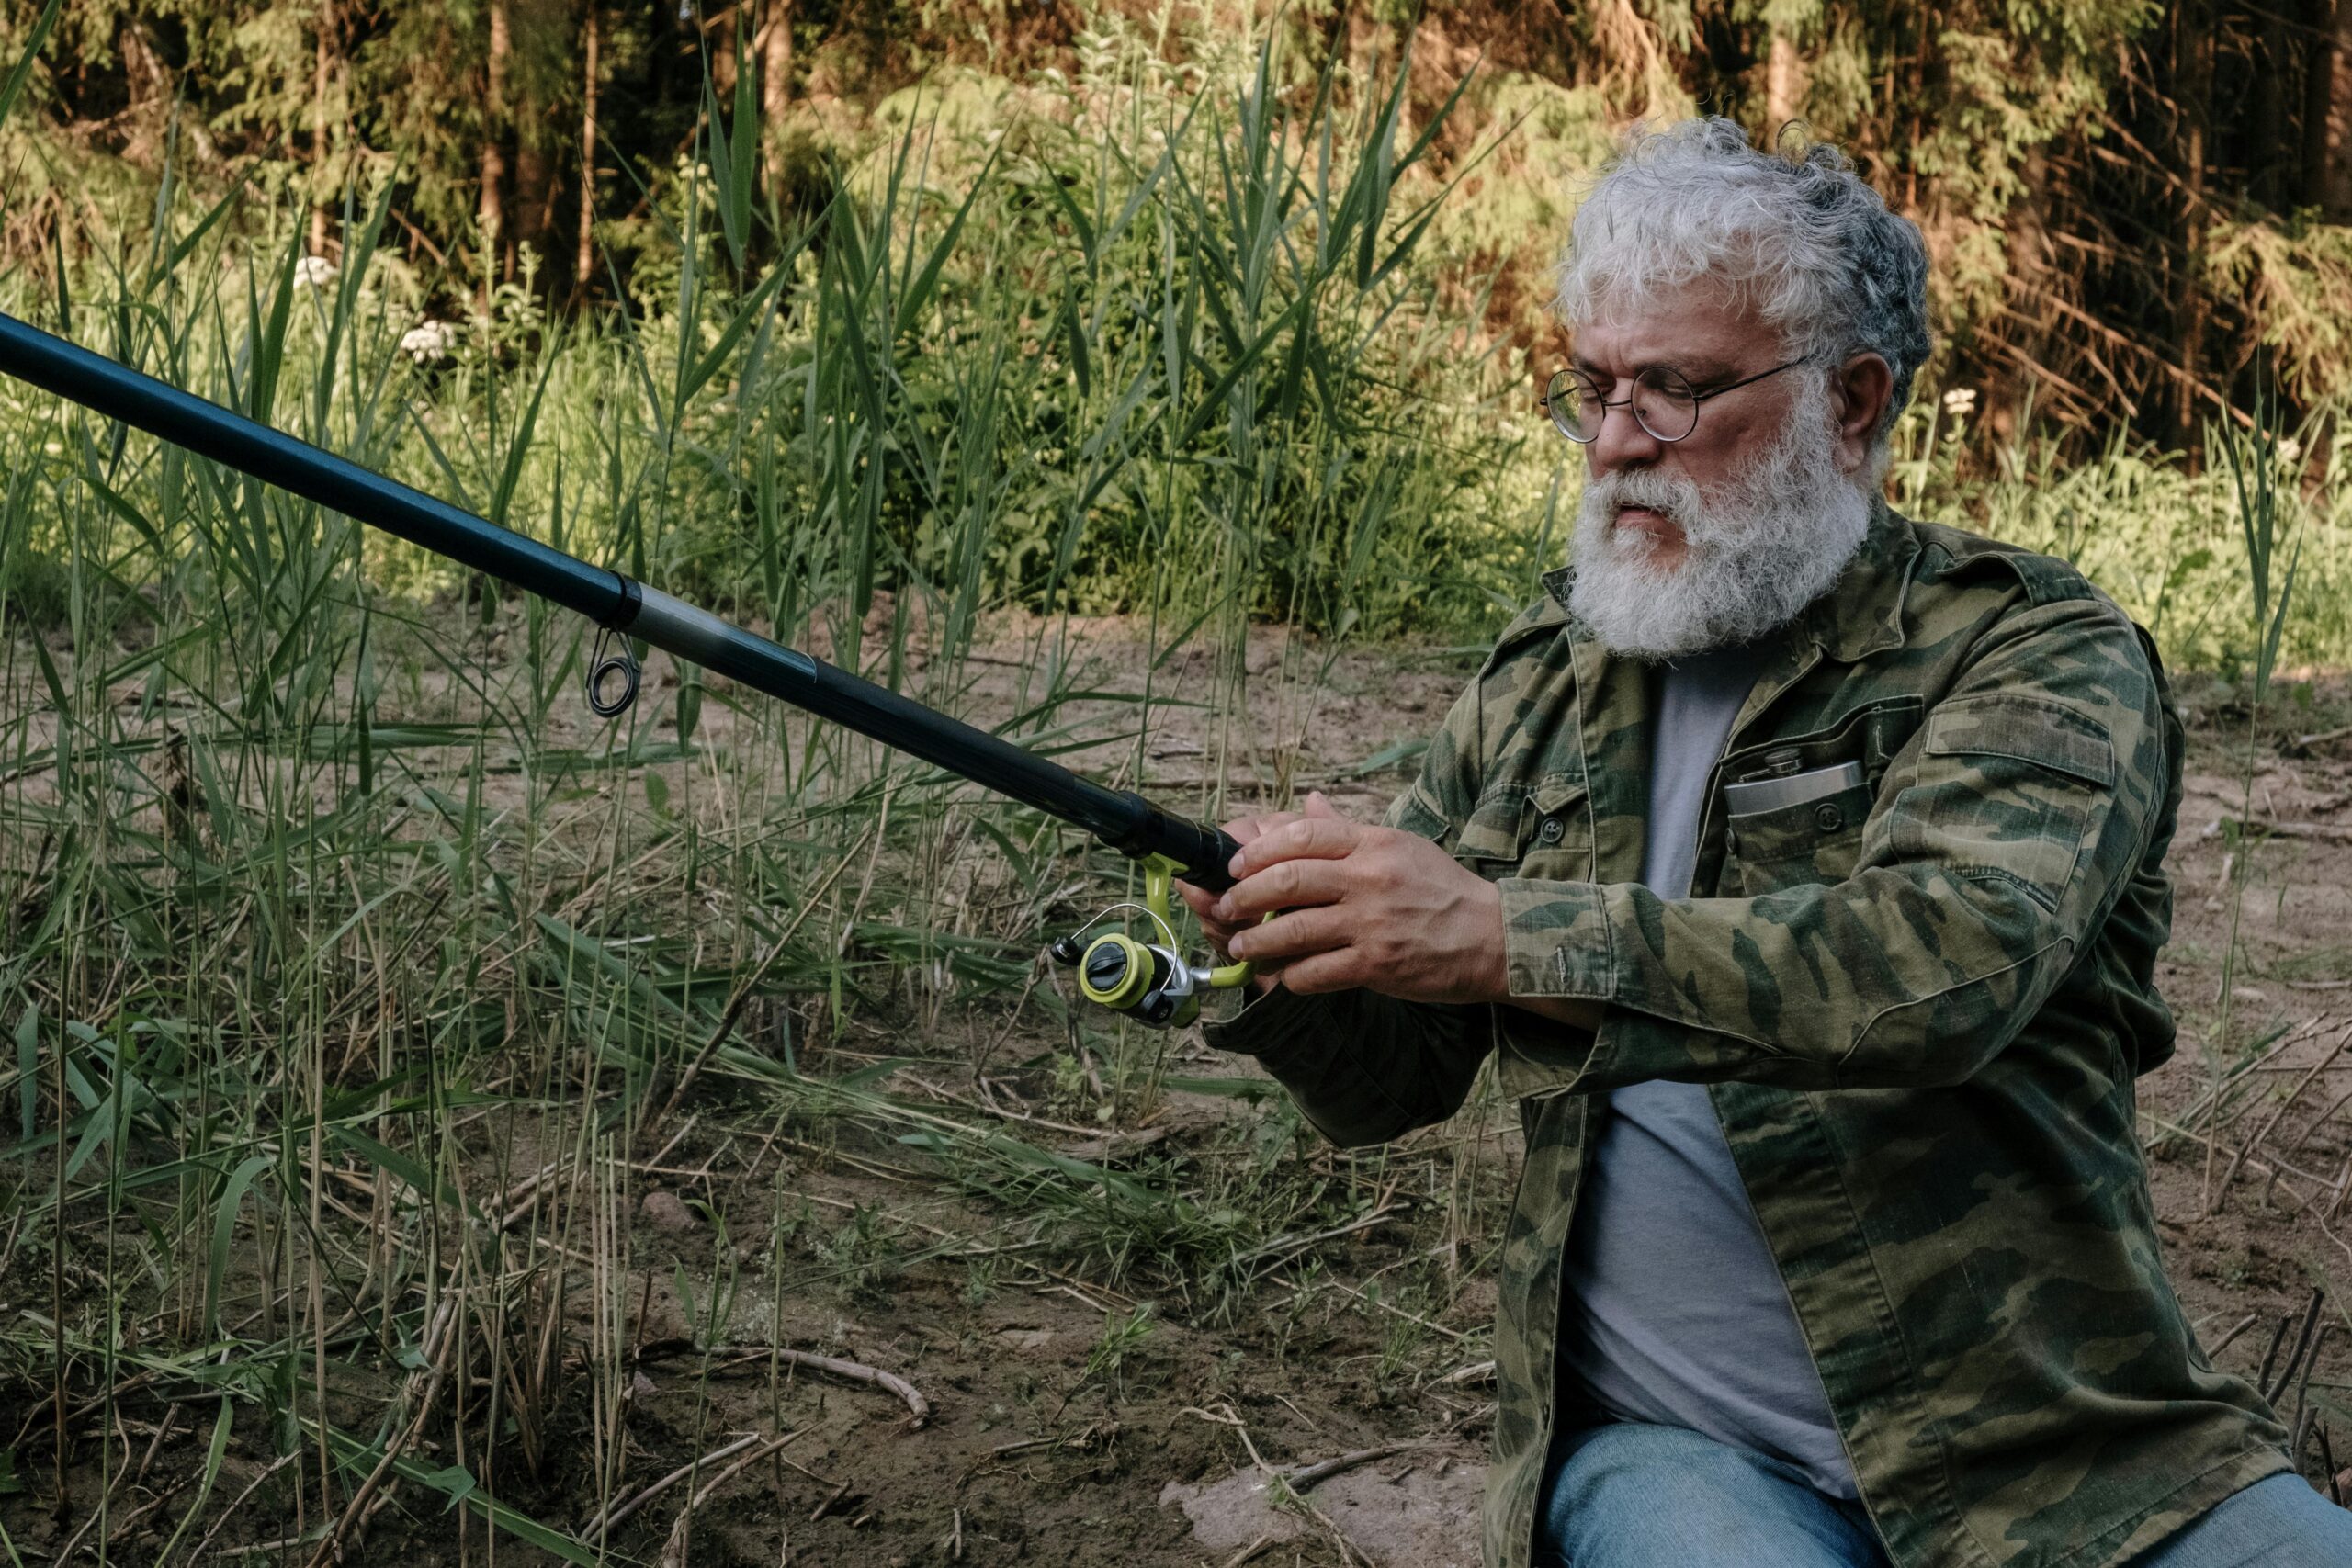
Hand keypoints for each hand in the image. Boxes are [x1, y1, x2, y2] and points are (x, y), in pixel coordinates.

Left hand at [1199, 792, 1510, 1004]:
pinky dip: (1291, 976)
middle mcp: (1369, 878)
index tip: (1236, 865)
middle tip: (1225, 906)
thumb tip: (1310, 803)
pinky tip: (1283, 975)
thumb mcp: (1401, 846)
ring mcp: (1371, 923)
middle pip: (1287, 879)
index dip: (1259, 849)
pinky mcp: (1377, 965)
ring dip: (1256, 940)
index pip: (1303, 833)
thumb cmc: (1443, 890)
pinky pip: (1316, 972)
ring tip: (1240, 945)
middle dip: (1244, 895)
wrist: (1493, 937)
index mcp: (1373, 843)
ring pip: (1292, 929)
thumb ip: (1349, 829)